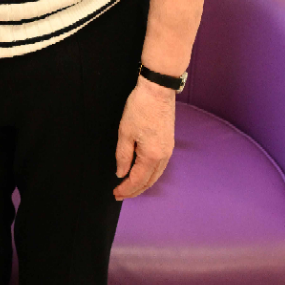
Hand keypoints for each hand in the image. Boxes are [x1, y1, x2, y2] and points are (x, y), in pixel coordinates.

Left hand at [113, 78, 174, 199]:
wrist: (158, 90)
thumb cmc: (139, 108)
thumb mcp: (125, 132)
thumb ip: (123, 155)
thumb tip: (121, 173)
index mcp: (152, 156)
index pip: (138, 180)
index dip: (126, 189)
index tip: (115, 194)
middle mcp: (164, 157)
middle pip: (149, 181)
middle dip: (135, 190)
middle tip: (120, 194)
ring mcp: (169, 150)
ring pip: (156, 175)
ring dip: (143, 183)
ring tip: (129, 187)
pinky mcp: (169, 143)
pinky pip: (159, 166)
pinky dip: (149, 174)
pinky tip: (141, 172)